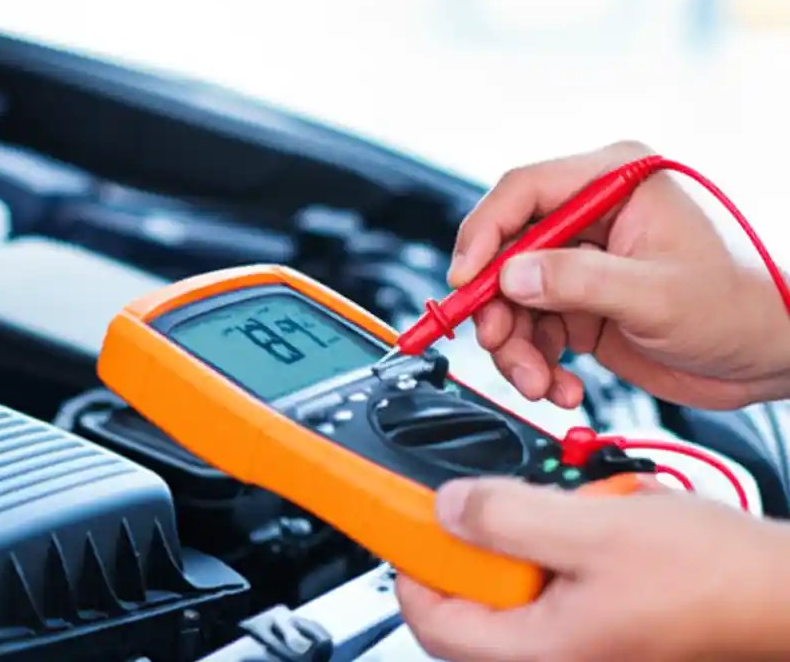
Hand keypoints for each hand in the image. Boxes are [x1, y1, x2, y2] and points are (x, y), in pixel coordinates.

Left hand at [397, 477, 789, 660]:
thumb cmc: (714, 578)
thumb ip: (508, 516)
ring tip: (576, 517)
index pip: (431, 622)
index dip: (409, 566)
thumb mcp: (594, 527)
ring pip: (514, 591)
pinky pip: (554, 585)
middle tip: (496, 509)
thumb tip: (445, 508)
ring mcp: (578, 644)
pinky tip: (604, 526)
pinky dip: (565, 548)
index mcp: (539, 649)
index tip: (404, 523)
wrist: (784, 592)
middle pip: (469, 607)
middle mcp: (554, 656)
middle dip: (480, 550)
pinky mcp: (601, 625)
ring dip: (531, 542)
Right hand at [448, 140, 789, 409]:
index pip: (524, 192)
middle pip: (507, 252)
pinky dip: (537, 363)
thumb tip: (512, 275)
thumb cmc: (742, 306)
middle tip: (501, 345)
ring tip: (541, 383)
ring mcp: (584, 262)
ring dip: (516, 347)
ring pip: (513, 299)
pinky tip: (562, 386)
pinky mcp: (580, 304)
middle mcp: (591, 216)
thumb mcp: (656, 293)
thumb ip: (579, 281)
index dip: (484, 235)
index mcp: (614, 182)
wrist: (773, 355)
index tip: (466, 282)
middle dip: (499, 308)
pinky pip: (532, 330)